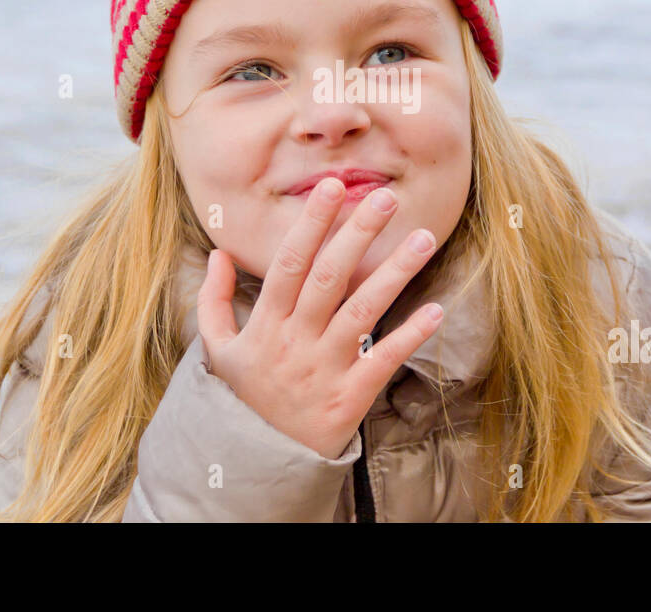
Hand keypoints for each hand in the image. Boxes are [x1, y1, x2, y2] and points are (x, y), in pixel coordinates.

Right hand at [196, 177, 443, 459]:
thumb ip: (213, 300)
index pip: (289, 262)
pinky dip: (410, 336)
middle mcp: (295, 341)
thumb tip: (219, 252)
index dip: (311, 223)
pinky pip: (383, 361)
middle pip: (329, 277)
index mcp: (265, 324)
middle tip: (384, 197)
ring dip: (394, 272)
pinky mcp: (350, 398)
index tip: (332, 187)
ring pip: (362, 312)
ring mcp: (324, 369)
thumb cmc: (245, 398)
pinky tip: (436, 310)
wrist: (258, 464)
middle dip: (357, 233)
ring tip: (423, 237)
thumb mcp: (218, 350)